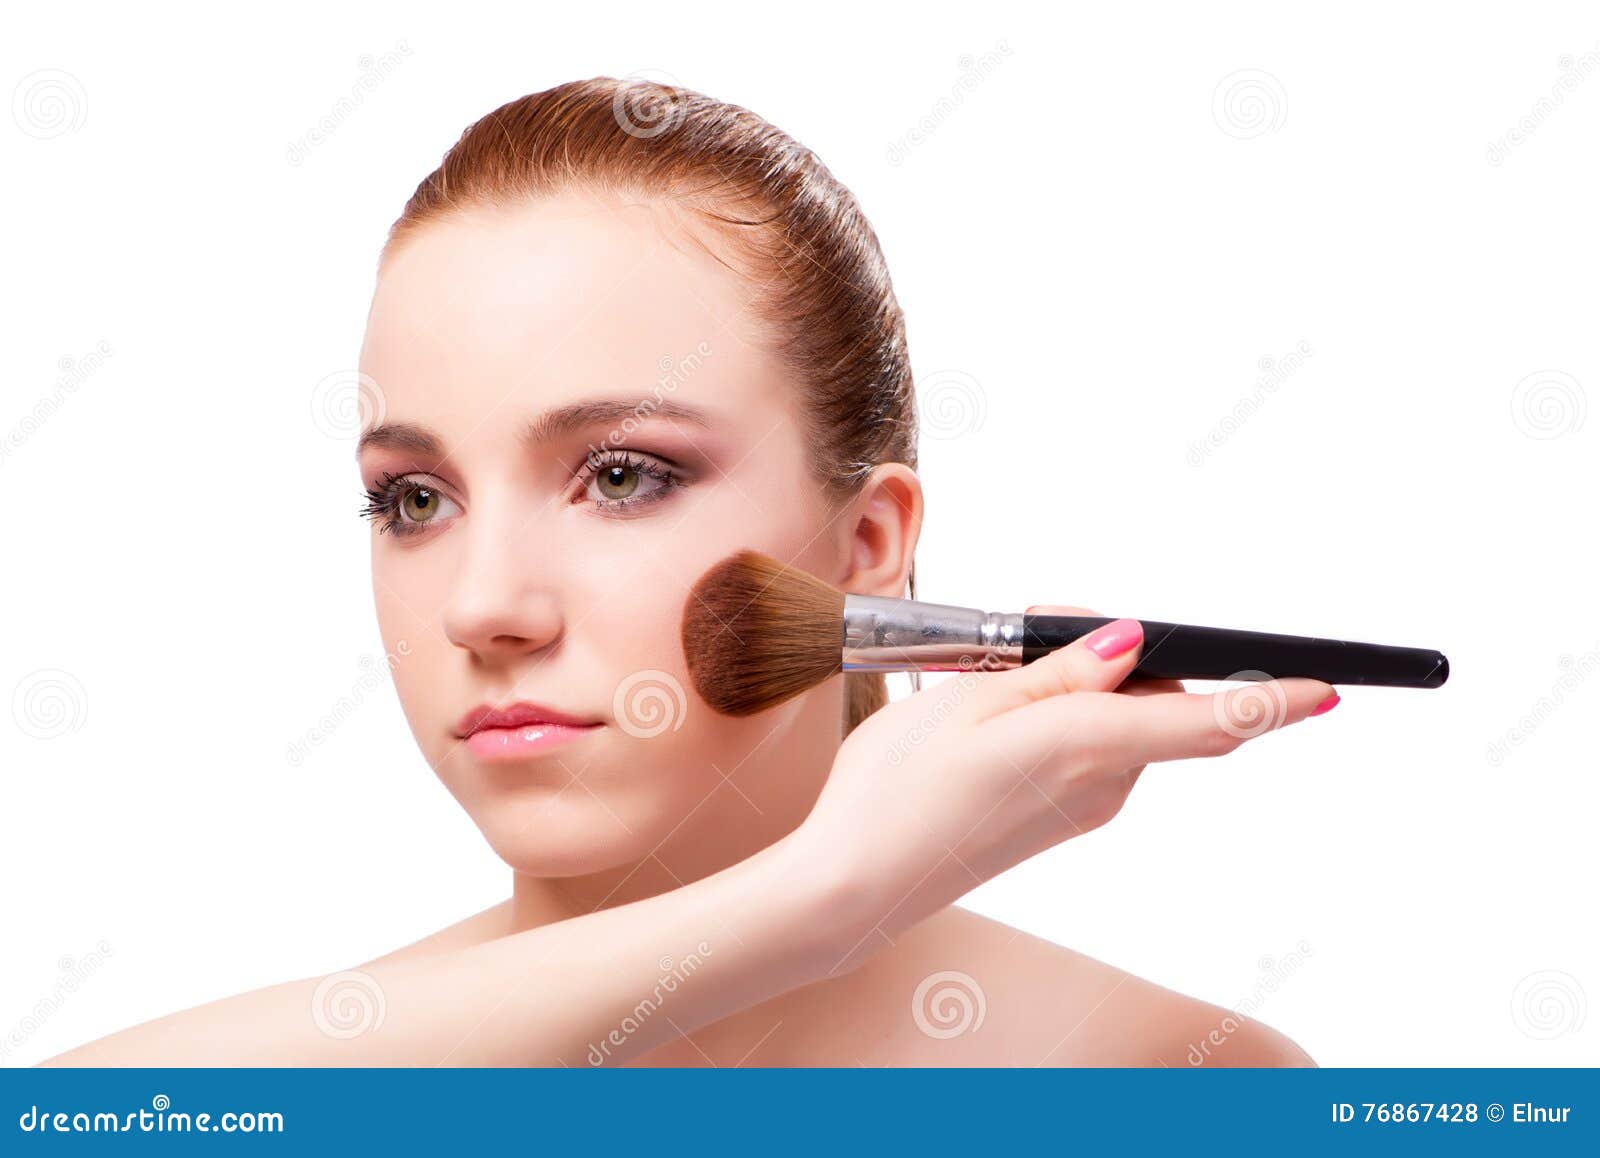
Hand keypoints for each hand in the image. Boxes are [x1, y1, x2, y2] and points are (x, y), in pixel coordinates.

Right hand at [799, 609, 1335, 963]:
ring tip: (999, 664)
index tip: (1332, 685)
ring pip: (1122, 721)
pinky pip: (1093, 747)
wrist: (853, 885)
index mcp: (1085, 748)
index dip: (1274, 700)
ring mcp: (1085, 808)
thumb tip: (1130, 646)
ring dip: (1087, 681)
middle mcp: (1102, 785)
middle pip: (1156, 701)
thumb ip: (1061, 673)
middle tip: (1037, 622)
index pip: (1209, 721)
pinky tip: (1001, 705)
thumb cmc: (896, 790)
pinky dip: (1070, 713)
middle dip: (1124, 652)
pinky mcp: (1062, 818)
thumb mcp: (970, 703)